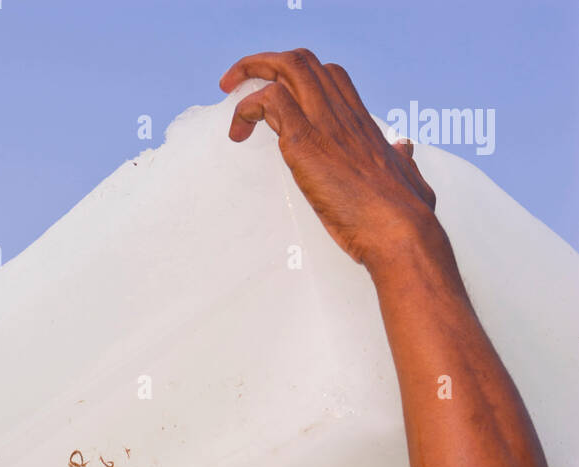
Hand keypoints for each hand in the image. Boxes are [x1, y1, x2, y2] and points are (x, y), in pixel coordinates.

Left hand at [219, 50, 438, 269]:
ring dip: (250, 76)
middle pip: (302, 62)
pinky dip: (247, 109)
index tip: (282, 99)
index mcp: (361, 122)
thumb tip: (404, 148)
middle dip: (264, 64)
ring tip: (230, 103)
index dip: (301, 79)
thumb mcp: (409, 178)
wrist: (399, 231)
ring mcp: (324, 124)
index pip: (330, 77)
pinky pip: (269, 101)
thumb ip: (404, 160)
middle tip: (237, 84)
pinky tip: (239, 135)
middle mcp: (342, 114)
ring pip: (285, 68)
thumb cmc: (405, 215)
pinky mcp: (305, 142)